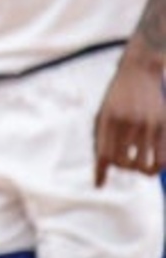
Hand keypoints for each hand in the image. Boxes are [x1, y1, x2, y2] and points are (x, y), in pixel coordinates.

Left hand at [95, 48, 165, 185]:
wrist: (138, 72)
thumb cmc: (117, 98)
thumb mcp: (102, 114)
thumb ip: (100, 140)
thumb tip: (100, 171)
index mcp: (107, 120)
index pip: (103, 154)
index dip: (100, 173)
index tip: (99, 185)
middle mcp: (127, 122)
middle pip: (123, 162)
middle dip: (122, 168)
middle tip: (125, 162)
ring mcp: (147, 124)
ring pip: (143, 164)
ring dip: (140, 169)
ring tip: (139, 164)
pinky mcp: (164, 125)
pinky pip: (162, 159)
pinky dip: (157, 168)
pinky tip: (154, 165)